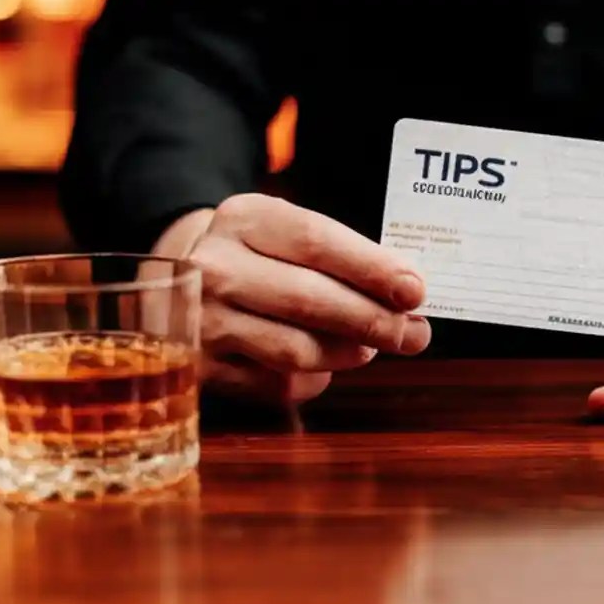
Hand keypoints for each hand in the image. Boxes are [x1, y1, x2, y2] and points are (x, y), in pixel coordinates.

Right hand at [153, 194, 430, 404]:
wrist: (188, 283)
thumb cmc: (261, 258)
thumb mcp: (289, 236)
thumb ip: (342, 259)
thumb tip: (406, 297)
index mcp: (245, 218)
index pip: (318, 242)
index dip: (372, 269)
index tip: (415, 291)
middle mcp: (216, 268)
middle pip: (310, 300)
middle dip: (374, 321)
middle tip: (415, 335)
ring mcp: (204, 321)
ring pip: (296, 350)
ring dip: (349, 353)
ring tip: (371, 347)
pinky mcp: (203, 369)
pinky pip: (278, 385)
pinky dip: (315, 379)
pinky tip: (325, 364)